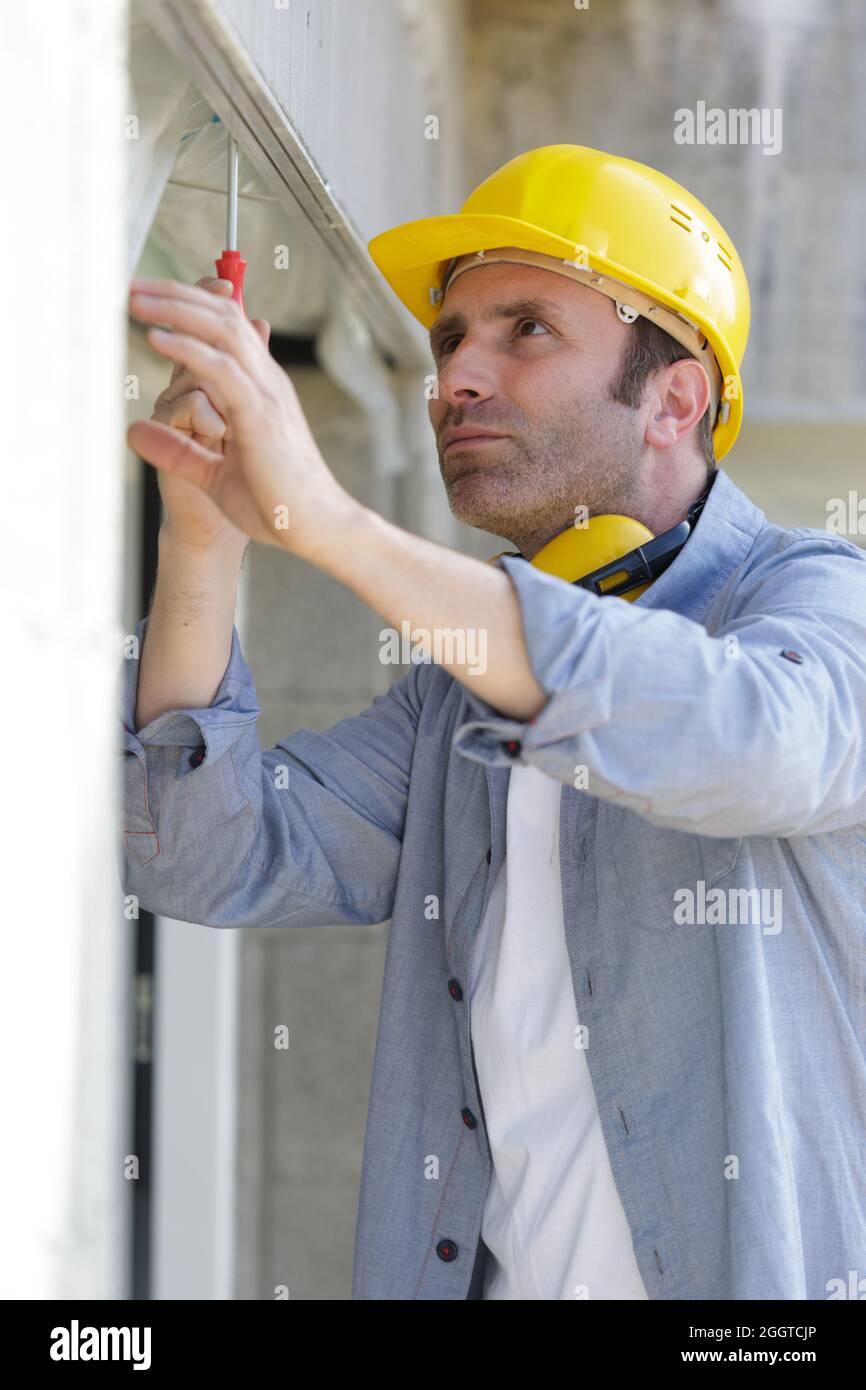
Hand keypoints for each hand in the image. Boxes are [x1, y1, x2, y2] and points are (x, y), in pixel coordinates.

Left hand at [127, 277, 354, 553]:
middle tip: (135, 286)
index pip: (228, 328)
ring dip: (176, 309)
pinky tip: (156, 338)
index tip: (152, 298)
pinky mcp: (260, 414)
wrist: (318, 529)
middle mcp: (266, 381)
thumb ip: (178, 452)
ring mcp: (266, 394)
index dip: (192, 305)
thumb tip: (134, 433)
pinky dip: (187, 348)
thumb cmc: (277, 505)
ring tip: (137, 300)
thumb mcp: (215, 475)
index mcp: (260, 389)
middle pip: (222, 315)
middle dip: (176, 294)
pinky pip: (220, 368)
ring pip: (221, 329)